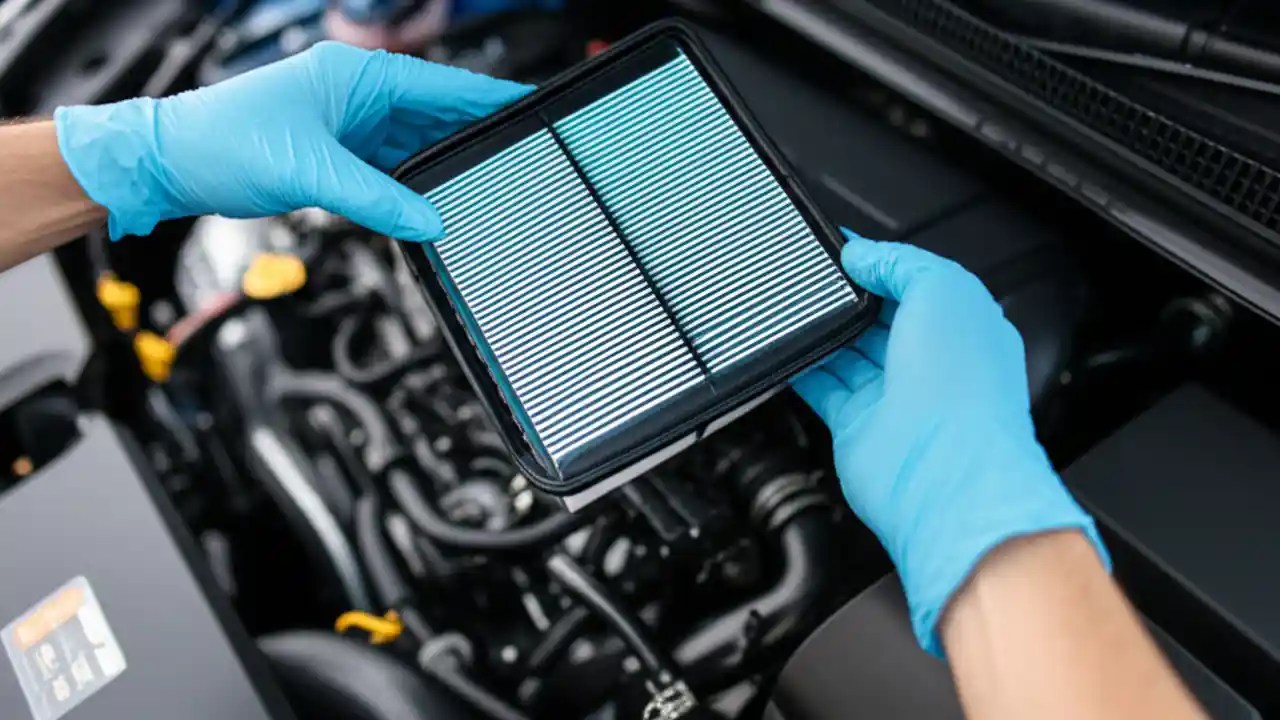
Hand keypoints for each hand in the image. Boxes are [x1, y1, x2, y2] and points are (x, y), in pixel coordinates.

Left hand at [54, 41, 529, 240]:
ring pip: (413, 144)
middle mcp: (356, 94)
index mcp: (356, 76)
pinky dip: (412, 184)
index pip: (440, 85)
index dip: (487, 98)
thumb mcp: (310, 172)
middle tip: (515, 160)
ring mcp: (347, 124)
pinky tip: (433, 202)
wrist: (170, 162)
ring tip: (482, 186)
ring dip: (441, 166)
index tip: (528, 108)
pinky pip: (390, 167)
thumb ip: (376, 199)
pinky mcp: (336, 154)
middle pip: (433, 116)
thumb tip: (431, 222)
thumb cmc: (223, 142)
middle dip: (471, 138)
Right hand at [792, 230, 1108, 654]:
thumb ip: (901, 262)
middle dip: (848, 296)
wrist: (944, 473)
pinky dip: (801, 367)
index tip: (845, 250)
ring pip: (847, 351)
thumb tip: (863, 254)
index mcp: (964, 327)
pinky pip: (822, 387)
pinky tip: (786, 348)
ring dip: (822, 330)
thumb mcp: (944, 290)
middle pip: (878, 318)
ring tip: (794, 305)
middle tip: (812, 276)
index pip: (917, 285)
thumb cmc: (964, 390)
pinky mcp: (858, 426)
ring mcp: (894, 397)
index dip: (881, 264)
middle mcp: (932, 364)